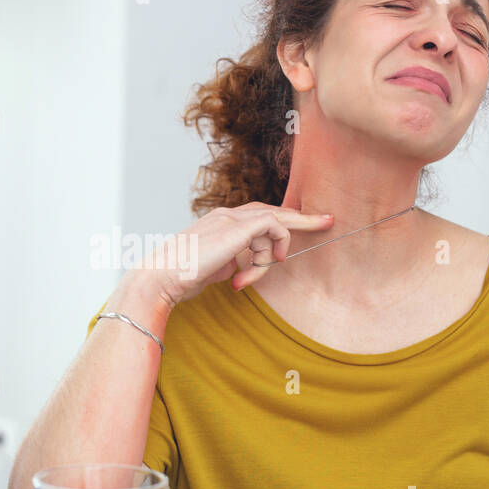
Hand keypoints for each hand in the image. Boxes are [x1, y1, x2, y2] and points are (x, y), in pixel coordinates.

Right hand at [149, 202, 334, 306]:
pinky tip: (269, 262)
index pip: (255, 216)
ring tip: (256, 276)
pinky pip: (273, 226)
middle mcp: (225, 215)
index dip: (278, 223)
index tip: (297, 232)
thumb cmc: (181, 278)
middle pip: (271, 210)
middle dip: (301, 218)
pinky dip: (276, 245)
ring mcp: (230, 218)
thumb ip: (228, 263)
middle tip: (326, 221)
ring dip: (273, 252)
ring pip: (274, 222)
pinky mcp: (237, 226)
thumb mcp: (211, 269)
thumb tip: (239, 268)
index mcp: (218, 223)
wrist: (162, 276)